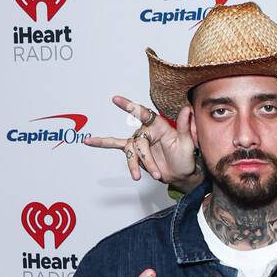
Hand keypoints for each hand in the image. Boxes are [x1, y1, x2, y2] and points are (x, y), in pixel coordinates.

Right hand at [84, 96, 201, 190]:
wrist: (181, 175)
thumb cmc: (185, 158)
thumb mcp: (187, 143)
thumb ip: (185, 126)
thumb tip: (187, 110)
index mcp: (158, 125)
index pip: (142, 112)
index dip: (129, 106)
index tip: (114, 100)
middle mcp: (146, 131)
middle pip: (138, 143)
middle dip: (146, 160)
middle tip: (156, 174)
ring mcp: (139, 141)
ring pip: (130, 151)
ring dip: (134, 165)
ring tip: (137, 176)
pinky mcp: (134, 152)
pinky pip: (116, 146)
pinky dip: (102, 143)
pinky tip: (89, 142)